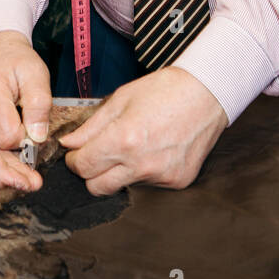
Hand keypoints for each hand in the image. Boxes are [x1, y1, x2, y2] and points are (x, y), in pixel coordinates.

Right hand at [0, 31, 51, 191]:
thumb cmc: (16, 61)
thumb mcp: (35, 72)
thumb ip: (38, 103)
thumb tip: (37, 136)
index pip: (5, 131)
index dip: (24, 139)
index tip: (38, 136)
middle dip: (4, 173)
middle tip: (30, 184)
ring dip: (2, 175)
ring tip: (26, 185)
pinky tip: (15, 175)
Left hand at [59, 67, 227, 195]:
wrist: (208, 93)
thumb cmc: (166, 89)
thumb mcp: (122, 98)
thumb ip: (92, 126)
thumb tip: (69, 143)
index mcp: (123, 140)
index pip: (83, 167)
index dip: (74, 160)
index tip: (77, 152)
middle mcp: (141, 164)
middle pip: (97, 188)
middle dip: (91, 173)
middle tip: (97, 154)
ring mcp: (161, 176)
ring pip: (123, 187)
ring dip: (119, 172)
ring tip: (133, 146)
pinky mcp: (177, 181)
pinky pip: (149, 185)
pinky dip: (144, 171)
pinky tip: (155, 150)